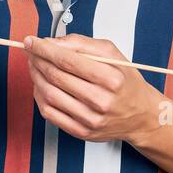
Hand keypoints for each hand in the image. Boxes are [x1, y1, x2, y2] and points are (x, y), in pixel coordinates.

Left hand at [23, 32, 162, 143]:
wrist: (141, 116)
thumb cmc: (125, 82)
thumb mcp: (112, 54)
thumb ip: (82, 43)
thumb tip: (51, 42)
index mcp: (112, 79)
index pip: (67, 60)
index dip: (44, 49)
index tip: (31, 41)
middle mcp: (101, 101)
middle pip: (56, 77)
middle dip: (37, 60)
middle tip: (31, 51)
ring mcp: (90, 119)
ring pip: (49, 94)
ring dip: (35, 77)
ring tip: (34, 65)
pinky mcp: (82, 132)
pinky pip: (50, 113)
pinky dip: (39, 96)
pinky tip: (40, 85)